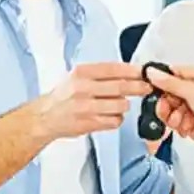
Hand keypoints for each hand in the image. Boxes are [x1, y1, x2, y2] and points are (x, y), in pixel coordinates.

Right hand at [31, 62, 151, 141]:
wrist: (45, 117)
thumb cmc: (63, 96)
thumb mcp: (77, 76)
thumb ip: (100, 74)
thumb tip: (129, 72)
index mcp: (81, 73)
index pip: (113, 69)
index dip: (133, 71)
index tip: (145, 71)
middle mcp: (83, 88)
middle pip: (120, 87)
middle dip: (138, 87)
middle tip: (147, 87)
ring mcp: (86, 107)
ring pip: (120, 105)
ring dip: (125, 105)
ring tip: (119, 104)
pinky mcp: (88, 123)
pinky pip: (114, 121)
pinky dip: (117, 119)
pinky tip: (110, 116)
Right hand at [144, 66, 193, 144]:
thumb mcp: (191, 91)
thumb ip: (169, 83)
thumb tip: (152, 72)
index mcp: (193, 76)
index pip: (168, 78)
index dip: (161, 90)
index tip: (160, 99)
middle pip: (169, 99)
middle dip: (171, 112)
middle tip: (176, 116)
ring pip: (176, 115)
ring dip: (181, 123)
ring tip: (190, 123)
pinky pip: (185, 126)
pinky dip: (190, 129)